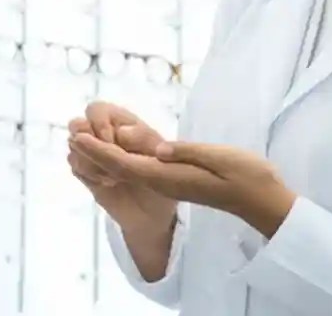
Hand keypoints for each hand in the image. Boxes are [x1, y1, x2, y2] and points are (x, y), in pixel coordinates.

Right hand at [67, 102, 177, 235]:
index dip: (99, 125)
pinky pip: (74, 165)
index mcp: (122, 121)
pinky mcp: (86, 172)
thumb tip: (119, 132)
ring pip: (73, 146)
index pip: (97, 110)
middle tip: (105, 161)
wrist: (157, 210)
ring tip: (114, 177)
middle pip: (77, 123)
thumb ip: (142, 138)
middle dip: (86, 143)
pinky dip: (89, 174)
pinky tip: (107, 183)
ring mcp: (92, 152)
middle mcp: (103, 133)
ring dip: (91, 162)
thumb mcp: (160, 152)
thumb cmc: (163, 174)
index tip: (113, 146)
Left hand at [69, 135, 297, 239]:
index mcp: (169, 177)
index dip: (98, 150)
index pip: (124, 164)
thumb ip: (188, 152)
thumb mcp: (220, 159)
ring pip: (127, 169)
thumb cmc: (246, 176)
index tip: (77, 136)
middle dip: (93, 151)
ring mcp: (167, 183)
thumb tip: (159, 148)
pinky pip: (139, 171)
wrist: (261, 201)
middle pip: (119, 167)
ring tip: (82, 137)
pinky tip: (114, 149)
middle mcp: (163, 182)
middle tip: (69, 130)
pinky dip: (120, 160)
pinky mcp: (174, 181)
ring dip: (103, 155)